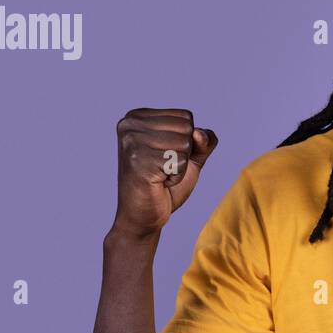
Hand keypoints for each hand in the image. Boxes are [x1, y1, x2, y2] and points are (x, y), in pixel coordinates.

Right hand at [112, 108, 218, 238]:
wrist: (143, 216)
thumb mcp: (190, 156)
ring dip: (179, 166)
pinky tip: (158, 183)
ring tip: (159, 175)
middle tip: (162, 168)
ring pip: (184, 144)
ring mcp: (132, 142)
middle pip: (186, 128)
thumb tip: (198, 133)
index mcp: (137, 117)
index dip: (185, 141)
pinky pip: (180, 162)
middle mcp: (130, 125)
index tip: (164, 156)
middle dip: (183, 154)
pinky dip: (176, 177)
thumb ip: (203, 140)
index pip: (185, 116)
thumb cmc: (165, 185)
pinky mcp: (138, 161)